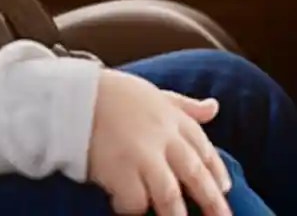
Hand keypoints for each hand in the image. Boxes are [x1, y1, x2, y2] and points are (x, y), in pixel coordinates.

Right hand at [87, 70, 232, 215]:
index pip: (203, 147)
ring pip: (170, 195)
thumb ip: (184, 104)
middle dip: (212, 201)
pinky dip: (133, 208)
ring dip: (176, 214)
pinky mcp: (120, 171)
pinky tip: (126, 207)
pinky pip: (135, 200)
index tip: (225, 187)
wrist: (71, 96)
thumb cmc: (109, 94)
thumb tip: (214, 107)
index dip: (216, 170)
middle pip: (195, 174)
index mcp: (171, 117)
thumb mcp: (152, 93)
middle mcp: (162, 137)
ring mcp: (142, 155)